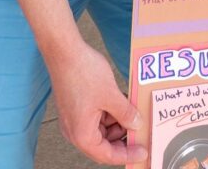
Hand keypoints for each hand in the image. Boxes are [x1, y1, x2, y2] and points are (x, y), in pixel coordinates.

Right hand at [49, 41, 145, 164]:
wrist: (64, 51)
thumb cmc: (82, 73)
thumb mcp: (112, 95)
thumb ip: (126, 114)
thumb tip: (136, 125)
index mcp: (82, 134)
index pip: (107, 155)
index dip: (127, 155)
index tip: (142, 153)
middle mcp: (74, 131)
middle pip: (103, 144)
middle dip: (123, 138)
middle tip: (141, 131)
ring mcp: (74, 119)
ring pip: (101, 130)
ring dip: (117, 123)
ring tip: (133, 111)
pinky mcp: (75, 107)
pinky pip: (96, 117)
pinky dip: (109, 113)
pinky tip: (122, 102)